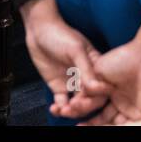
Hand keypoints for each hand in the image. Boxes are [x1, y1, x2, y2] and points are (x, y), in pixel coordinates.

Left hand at [20, 0, 111, 119]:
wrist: (38, 30)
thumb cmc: (60, 34)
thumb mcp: (75, 49)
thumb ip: (86, 69)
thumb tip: (97, 88)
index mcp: (96, 66)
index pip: (102, 88)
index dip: (96, 97)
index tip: (86, 100)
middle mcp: (86, 77)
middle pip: (90, 100)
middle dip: (82, 107)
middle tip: (72, 108)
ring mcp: (73, 82)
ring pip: (77, 104)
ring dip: (71, 111)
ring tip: (61, 110)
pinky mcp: (59, 87)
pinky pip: (62, 102)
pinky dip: (59, 109)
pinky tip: (54, 108)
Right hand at [81, 10, 140, 124]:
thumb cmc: (122, 59)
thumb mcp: (97, 72)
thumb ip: (88, 86)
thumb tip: (76, 99)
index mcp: (110, 89)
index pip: (94, 105)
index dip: (81, 109)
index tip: (68, 109)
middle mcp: (120, 100)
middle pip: (102, 118)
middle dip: (89, 123)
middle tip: (77, 124)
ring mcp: (130, 108)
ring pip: (112, 125)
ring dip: (98, 127)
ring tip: (83, 127)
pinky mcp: (140, 114)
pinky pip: (126, 126)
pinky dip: (113, 129)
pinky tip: (101, 127)